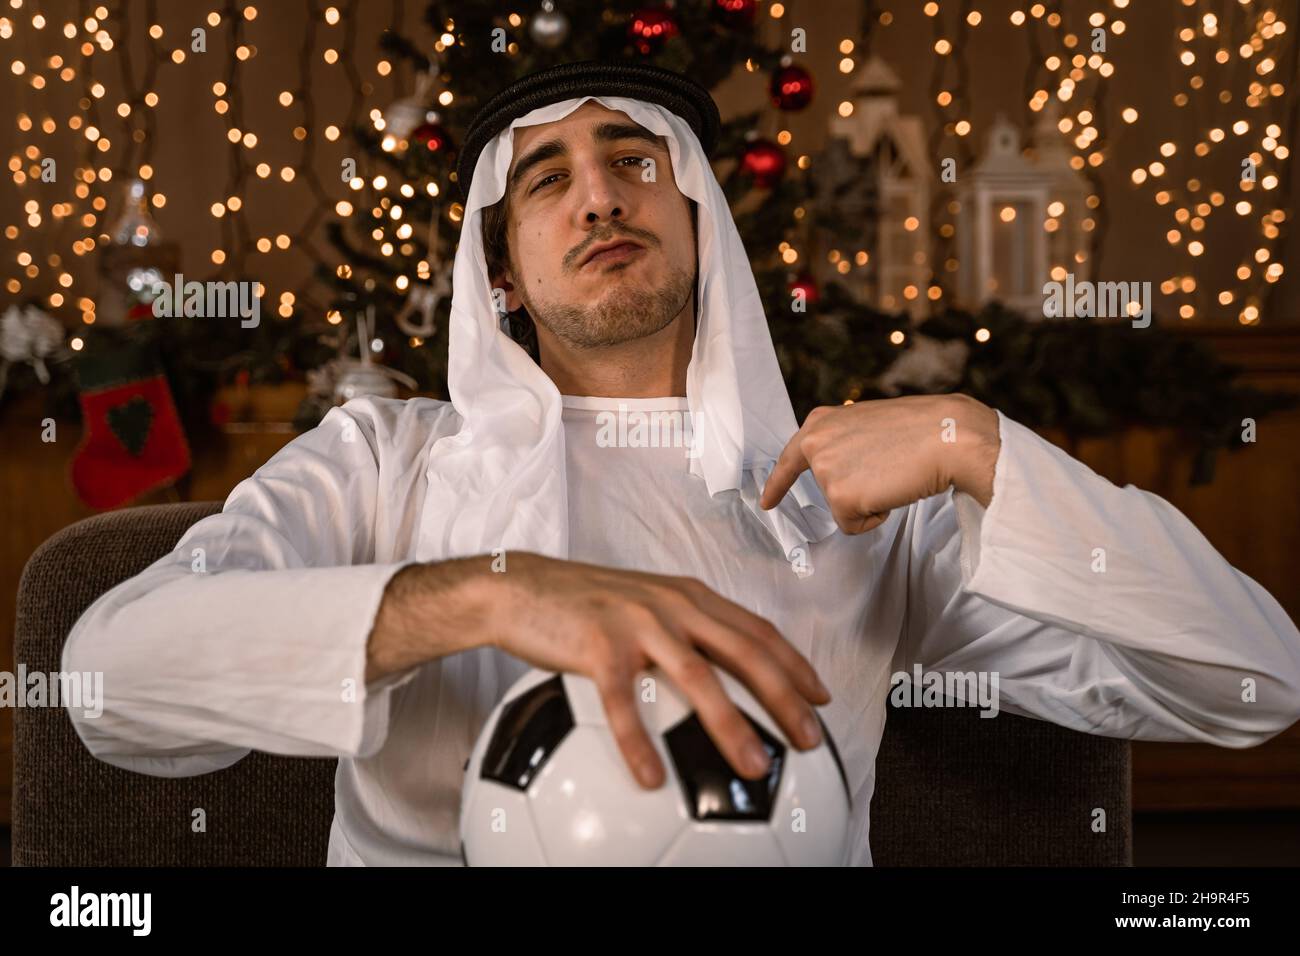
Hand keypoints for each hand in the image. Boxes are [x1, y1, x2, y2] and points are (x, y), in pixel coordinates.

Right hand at [484, 553, 831, 789]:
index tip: (823, 697)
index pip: (757, 629)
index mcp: (689, 596)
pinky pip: (625, 702)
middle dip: (785, 698)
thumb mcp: (641, 603)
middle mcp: (673, 604)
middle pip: (745, 652)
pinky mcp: (599, 645)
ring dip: (731, 726)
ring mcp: (638, 622)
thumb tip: (716, 675)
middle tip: (809, 740)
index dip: (795, 663)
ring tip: (753, 768)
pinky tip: (651, 779)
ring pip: (698, 678)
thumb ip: (680, 628)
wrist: (519, 588)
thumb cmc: (582, 605)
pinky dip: (641, 743)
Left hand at [760, 394, 1000, 533]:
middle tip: (884, 474)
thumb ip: (846, 443)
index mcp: (820, 422)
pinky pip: (854, 525)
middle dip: (853, 492)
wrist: (947, 435)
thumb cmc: (920, 429)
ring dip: (869, 501)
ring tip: (892, 473)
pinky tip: (892, 491)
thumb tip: (848, 468)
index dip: (778, 484)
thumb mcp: (869, 424)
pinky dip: (875, 517)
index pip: (791, 458)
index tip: (766, 502)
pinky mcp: (839, 497)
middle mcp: (814, 444)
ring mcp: (824, 471)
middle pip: (827, 490)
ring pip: (842, 508)